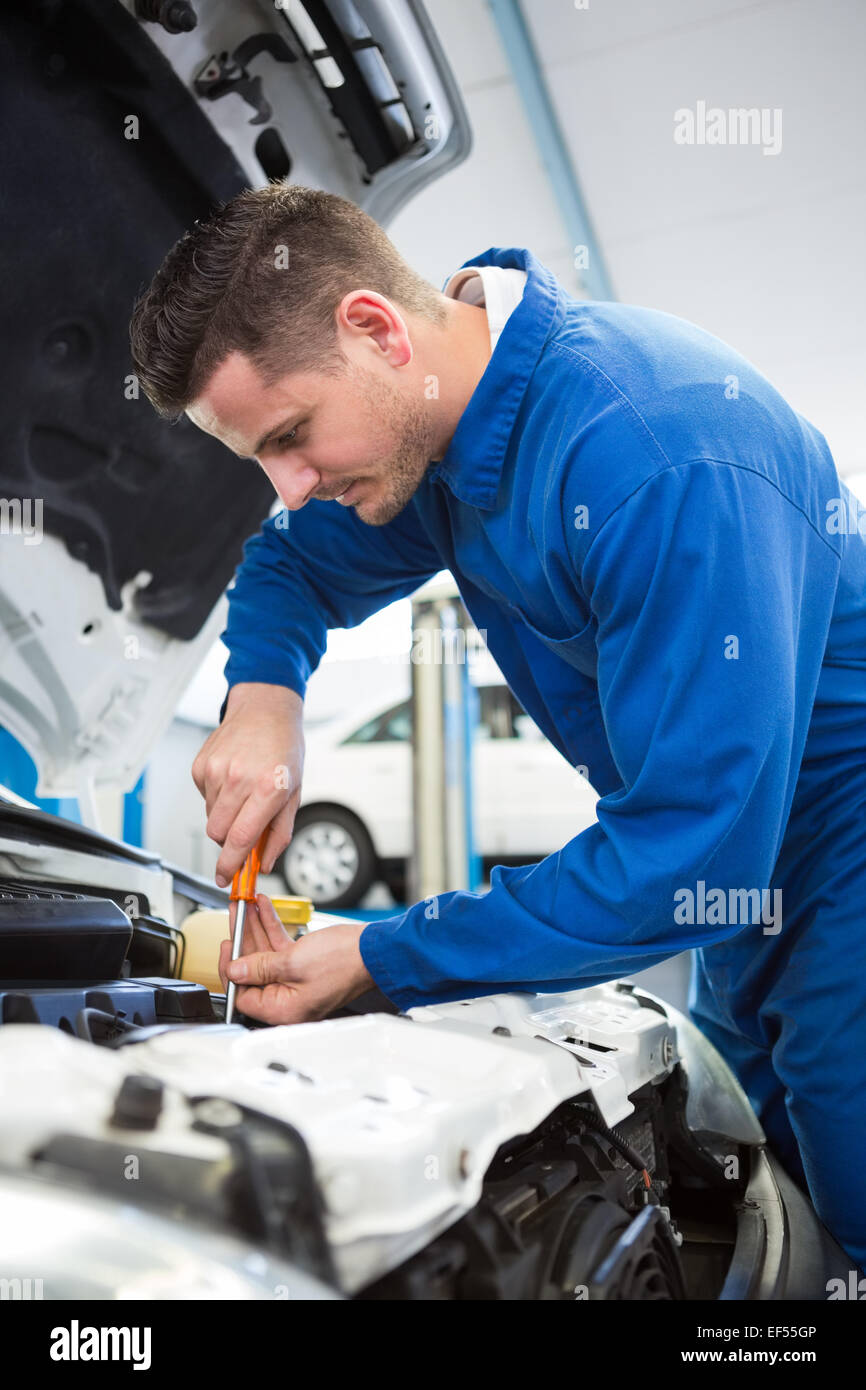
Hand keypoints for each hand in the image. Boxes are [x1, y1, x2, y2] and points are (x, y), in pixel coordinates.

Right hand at [192, 683, 304, 885]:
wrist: (265, 709)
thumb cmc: (283, 747)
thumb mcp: (295, 792)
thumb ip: (279, 833)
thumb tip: (264, 863)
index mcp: (268, 787)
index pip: (240, 839)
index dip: (230, 865)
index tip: (226, 879)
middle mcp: (239, 778)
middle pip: (218, 834)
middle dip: (228, 841)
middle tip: (244, 828)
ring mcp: (216, 770)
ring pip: (210, 817)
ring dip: (225, 815)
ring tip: (244, 792)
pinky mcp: (201, 765)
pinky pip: (204, 797)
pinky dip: (217, 797)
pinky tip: (232, 779)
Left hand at [218, 893, 373, 1023]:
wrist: (375, 949)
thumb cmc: (344, 962)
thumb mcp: (293, 962)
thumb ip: (259, 967)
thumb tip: (235, 970)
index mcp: (284, 1009)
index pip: (243, 994)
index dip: (231, 968)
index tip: (227, 945)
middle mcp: (289, 999)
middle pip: (253, 970)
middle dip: (242, 940)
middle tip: (234, 917)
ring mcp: (297, 981)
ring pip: (266, 954)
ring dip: (255, 929)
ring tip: (245, 907)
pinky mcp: (305, 966)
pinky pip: (281, 948)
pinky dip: (272, 928)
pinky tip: (264, 909)